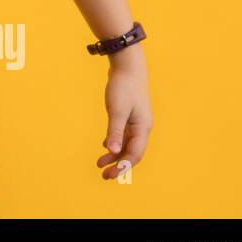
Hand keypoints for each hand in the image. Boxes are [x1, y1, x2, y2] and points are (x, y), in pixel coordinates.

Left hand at [98, 57, 152, 179]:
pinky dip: (115, 142)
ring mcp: (136, 121)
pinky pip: (123, 134)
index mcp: (142, 128)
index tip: (110, 175)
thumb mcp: (117, 110)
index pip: (134, 154)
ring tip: (100, 164)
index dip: (123, 166)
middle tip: (104, 175)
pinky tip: (105, 146)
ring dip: (115, 154)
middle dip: (118, 164)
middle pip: (131, 152)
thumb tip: (114, 151)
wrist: (128, 66)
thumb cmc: (123, 87)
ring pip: (126, 144)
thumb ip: (115, 131)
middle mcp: (142, 127)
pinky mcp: (129, 114)